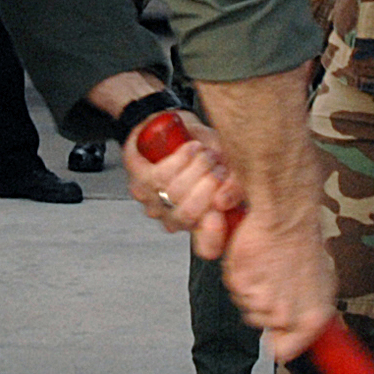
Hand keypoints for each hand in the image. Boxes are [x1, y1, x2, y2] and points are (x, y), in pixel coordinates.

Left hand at [123, 118, 237, 255]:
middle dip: (209, 185)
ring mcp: (155, 202)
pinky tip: (190, 149)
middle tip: (219, 167)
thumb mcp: (229, 165)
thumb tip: (227, 199)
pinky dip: (180, 158)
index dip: (213, 237)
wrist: (178, 127)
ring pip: (175, 194)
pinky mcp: (139, 181)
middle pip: (189, 214)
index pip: (207, 246)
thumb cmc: (205, 149)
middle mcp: (176, 218)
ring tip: (206, 154)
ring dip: (197, 167)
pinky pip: (161, 176)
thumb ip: (234, 184)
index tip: (219, 217)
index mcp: (202, 221)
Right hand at [222, 209, 338, 359]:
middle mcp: (288, 315)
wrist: (287, 216)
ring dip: (253, 287)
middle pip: (261, 324)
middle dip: (265, 303)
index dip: (279, 343)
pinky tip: (256, 260)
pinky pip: (235, 288)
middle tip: (276, 279)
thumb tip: (298, 336)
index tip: (276, 339)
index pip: (286, 351)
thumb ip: (309, 313)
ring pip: (247, 306)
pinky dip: (240, 273)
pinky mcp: (242, 285)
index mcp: (312, 319)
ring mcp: (262, 301)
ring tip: (268, 267)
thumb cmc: (304, 244)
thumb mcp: (321, 283)